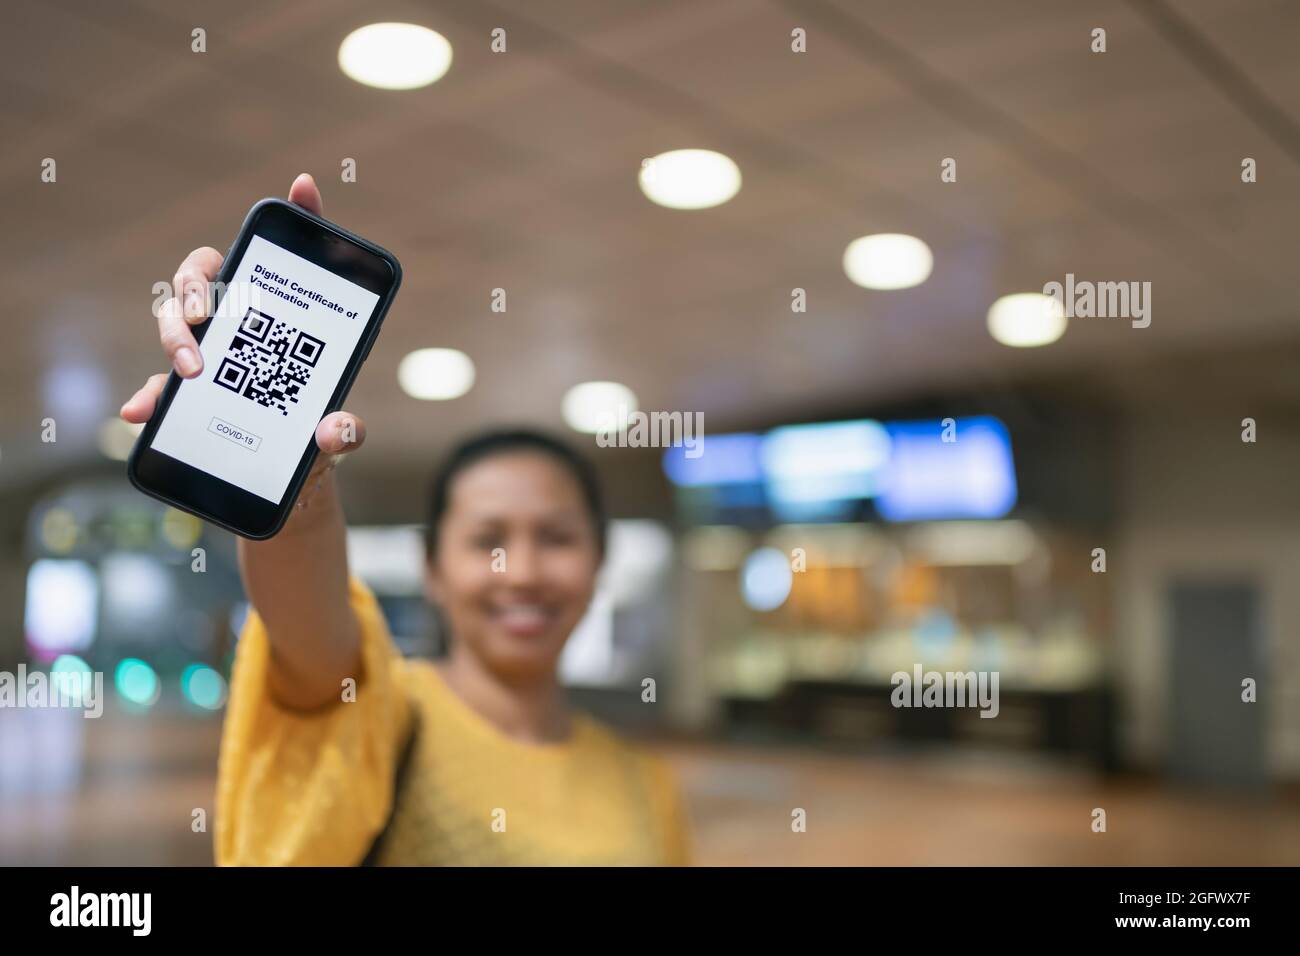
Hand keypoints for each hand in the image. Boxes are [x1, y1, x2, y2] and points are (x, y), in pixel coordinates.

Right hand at [119, 173, 366, 479]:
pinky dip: (147, 396)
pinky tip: (139, 411)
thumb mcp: (339, 431)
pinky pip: (159, 385)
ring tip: (189, 369)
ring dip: (174, 336)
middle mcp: (241, 321)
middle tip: (205, 315)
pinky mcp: (186, 390)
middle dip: (198, 286)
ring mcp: (209, 350)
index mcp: (284, 318)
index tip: (306, 188)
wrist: (289, 471)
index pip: (287, 258)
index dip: (299, 214)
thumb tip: (339, 430)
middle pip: (206, 275)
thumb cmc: (314, 432)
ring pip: (175, 319)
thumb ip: (345, 432)